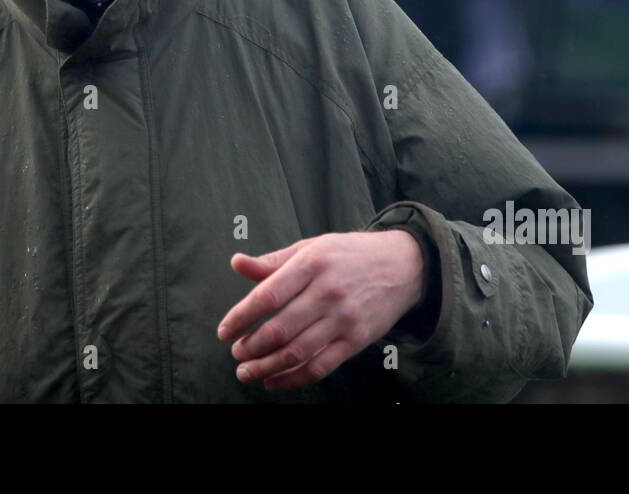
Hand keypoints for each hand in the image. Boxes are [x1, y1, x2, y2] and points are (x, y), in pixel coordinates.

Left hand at [216, 230, 425, 390]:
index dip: (241, 317)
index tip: (224, 331)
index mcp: (311, 263)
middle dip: (251, 347)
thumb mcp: (311, 247)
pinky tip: (274, 381)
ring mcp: (344, 318)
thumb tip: (236, 263)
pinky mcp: (357, 340)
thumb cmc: (349, 254)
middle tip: (235, 353)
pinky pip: (320, 367)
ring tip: (246, 371)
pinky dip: (293, 379)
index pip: (268, 295)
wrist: (403, 265)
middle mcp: (327, 291)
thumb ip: (273, 261)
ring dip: (266, 367)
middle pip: (280, 328)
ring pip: (297, 352)